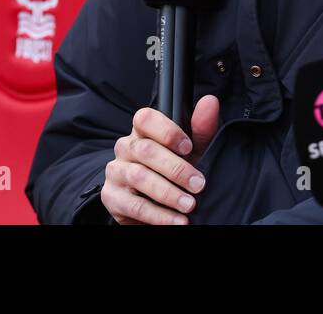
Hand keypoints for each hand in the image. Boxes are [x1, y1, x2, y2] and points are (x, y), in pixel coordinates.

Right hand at [102, 95, 219, 224]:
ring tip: (190, 205)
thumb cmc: (172, 172)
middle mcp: (125, 148)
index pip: (144, 118)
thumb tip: (210, 101)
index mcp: (141, 132)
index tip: (188, 146)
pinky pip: (134, 205)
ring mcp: (116, 172)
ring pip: (139, 177)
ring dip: (168, 193)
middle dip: (176, 168)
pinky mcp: (112, 197)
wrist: (153, 206)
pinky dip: (159, 215)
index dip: (166, 130)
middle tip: (199, 184)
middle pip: (145, 150)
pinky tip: (177, 220)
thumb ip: (200, 129)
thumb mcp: (189, 152)